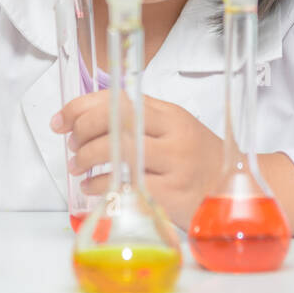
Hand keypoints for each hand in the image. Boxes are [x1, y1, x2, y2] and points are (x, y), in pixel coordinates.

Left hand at [51, 90, 224, 229]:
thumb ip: (137, 121)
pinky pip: (127, 183)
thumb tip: (84, 120)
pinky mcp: (171, 194)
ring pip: (120, 148)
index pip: (118, 98)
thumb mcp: (173, 131)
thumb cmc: (196, 161)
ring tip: (78, 166)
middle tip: (72, 144)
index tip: (61, 120)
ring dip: (88, 157)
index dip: (82, 106)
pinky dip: (101, 184)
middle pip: (117, 118)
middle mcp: (173, 134)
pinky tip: (93, 187)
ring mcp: (174, 163)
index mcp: (169, 114)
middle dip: (83, 130)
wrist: (232, 192)